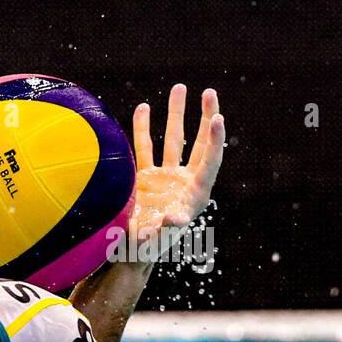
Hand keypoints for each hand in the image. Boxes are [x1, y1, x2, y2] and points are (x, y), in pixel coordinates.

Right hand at [128, 84, 224, 265]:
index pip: (209, 160)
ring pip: (172, 140)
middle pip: (198, 143)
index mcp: (194, 195)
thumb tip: (176, 217)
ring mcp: (164, 177)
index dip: (215, 140)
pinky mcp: (144, 177)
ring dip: (176, 114)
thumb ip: (166, 228)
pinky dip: (143, 128)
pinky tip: (143, 108)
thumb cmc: (145, 251)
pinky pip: (145, 147)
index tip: (216, 117)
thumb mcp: (157, 241)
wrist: (126, 254)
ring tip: (179, 88)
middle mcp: (183, 182)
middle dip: (204, 117)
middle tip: (209, 93)